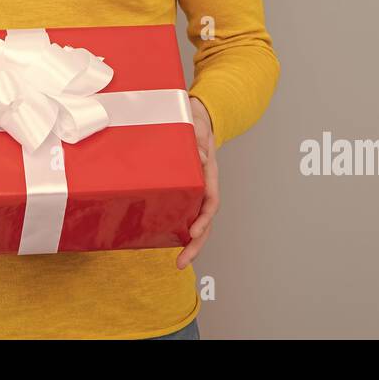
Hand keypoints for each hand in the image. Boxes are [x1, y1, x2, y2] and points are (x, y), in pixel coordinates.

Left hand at [177, 96, 217, 269]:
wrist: (196, 118)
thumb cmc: (196, 122)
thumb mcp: (197, 125)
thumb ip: (199, 139)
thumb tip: (203, 157)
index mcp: (209, 172)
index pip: (211, 200)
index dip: (204, 218)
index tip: (194, 231)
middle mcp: (204, 186)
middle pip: (205, 220)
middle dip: (197, 243)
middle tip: (183, 261)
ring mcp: (196, 190)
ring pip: (196, 221)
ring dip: (190, 243)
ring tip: (180, 262)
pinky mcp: (184, 191)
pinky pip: (184, 212)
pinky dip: (179, 229)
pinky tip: (167, 241)